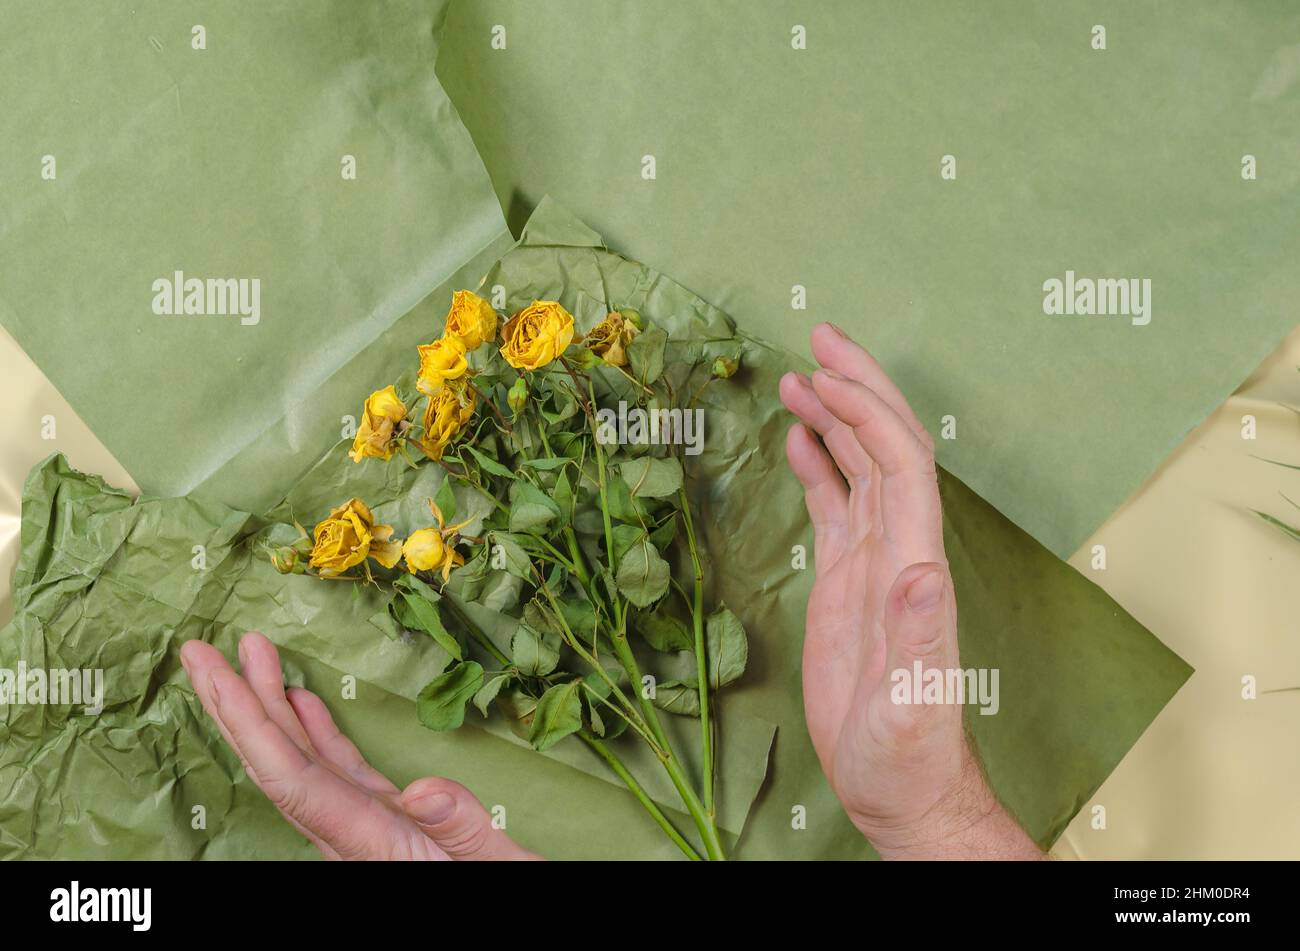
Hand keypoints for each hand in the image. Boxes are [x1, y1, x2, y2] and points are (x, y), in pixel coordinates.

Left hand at [180, 632, 539, 860]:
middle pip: (275, 766)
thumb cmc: (508, 892)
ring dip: (269, 707)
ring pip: (298, 763)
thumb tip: (424, 789)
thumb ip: (460, 829)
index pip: (292, 779)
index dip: (251, 725)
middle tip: (199, 654)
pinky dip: (313, 731)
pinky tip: (300, 699)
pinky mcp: (382, 821)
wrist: (510, 908)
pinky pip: (332, 771)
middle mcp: (352, 835)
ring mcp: (363, 827)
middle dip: (235, 707)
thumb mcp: (493, 866)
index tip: (219, 677)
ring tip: (249, 655)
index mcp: (370, 843)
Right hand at [780, 323, 1040, 859]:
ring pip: (858, 467)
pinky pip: (835, 506)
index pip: (901, 465)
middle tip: (819, 336)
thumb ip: (920, 639)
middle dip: (858, 387)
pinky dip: (818, 465)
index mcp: (918, 565)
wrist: (900, 785)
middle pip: (886, 446)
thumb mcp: (915, 705)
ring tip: (796, 377)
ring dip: (833, 417)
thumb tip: (921, 569)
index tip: (824, 374)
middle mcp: (901, 550)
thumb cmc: (908, 754)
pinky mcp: (849, 582)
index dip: (867, 413)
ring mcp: (875, 562)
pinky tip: (797, 439)